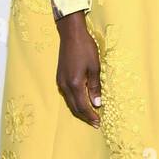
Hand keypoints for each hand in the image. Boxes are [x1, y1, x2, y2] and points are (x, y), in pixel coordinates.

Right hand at [55, 12, 100, 126]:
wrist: (71, 35)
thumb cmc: (85, 49)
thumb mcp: (95, 68)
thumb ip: (95, 87)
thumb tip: (97, 104)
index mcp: (74, 84)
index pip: (83, 106)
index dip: (91, 116)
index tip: (98, 122)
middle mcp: (64, 85)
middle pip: (74, 107)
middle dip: (85, 116)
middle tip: (95, 123)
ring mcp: (60, 82)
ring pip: (69, 102)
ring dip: (79, 110)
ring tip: (90, 116)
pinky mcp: (59, 78)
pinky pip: (66, 95)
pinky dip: (74, 102)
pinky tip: (81, 103)